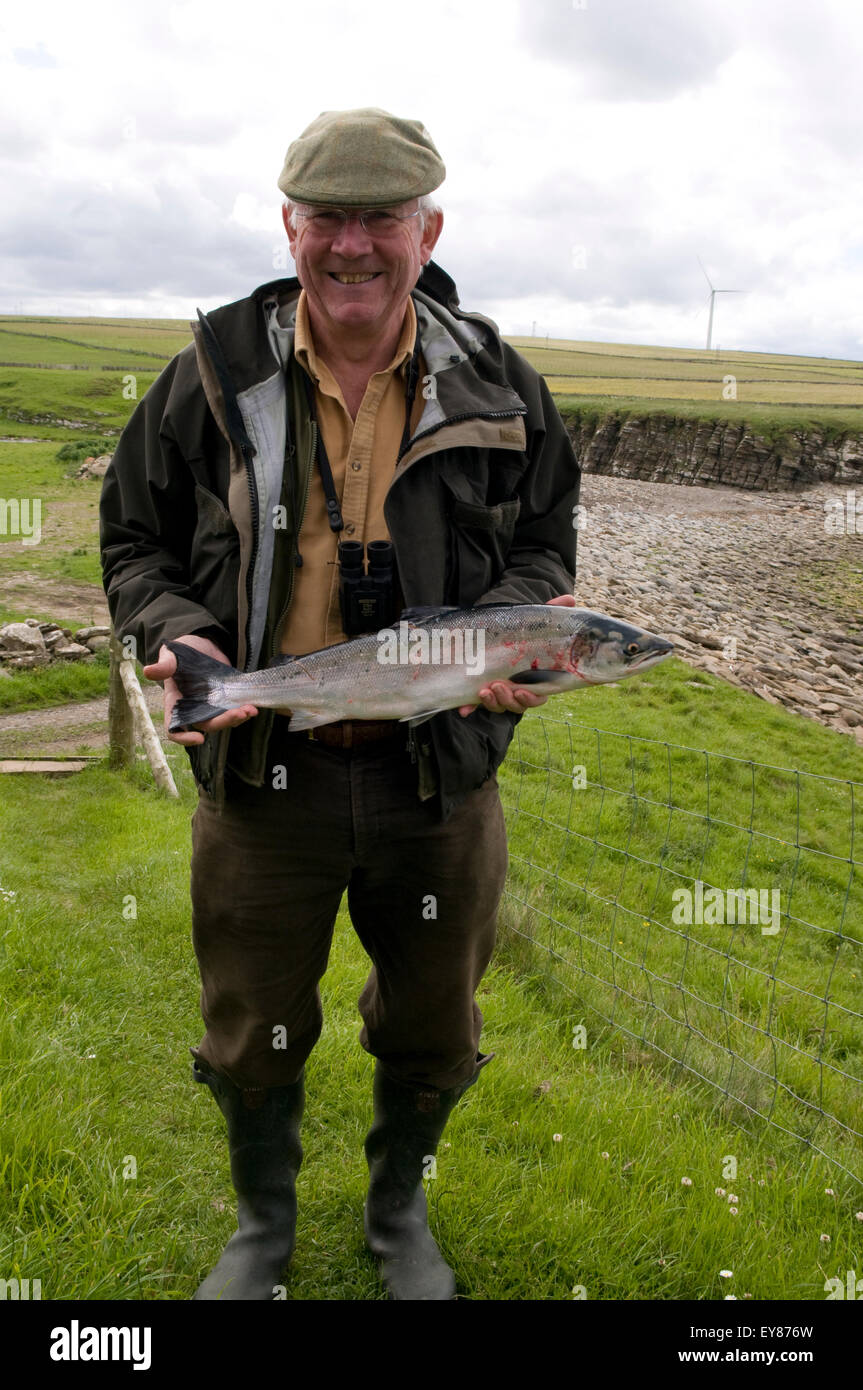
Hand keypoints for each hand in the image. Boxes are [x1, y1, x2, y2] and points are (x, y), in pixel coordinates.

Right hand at [142, 635, 258, 745]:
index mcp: (175, 702)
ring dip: (237, 718)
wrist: (201, 643)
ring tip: (251, 709)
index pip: (174, 727)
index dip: (184, 737)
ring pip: (223, 720)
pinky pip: (234, 711)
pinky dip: (243, 711)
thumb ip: (164, 665)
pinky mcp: (225, 699)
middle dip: (224, 722)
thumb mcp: (171, 654)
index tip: (199, 739)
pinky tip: (253, 705)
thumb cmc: (181, 650)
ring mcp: (211, 705)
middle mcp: (193, 708)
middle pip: (206, 725)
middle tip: (240, 713)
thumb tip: (148, 672)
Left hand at [458, 593, 576, 715]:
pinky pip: (475, 706)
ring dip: (493, 702)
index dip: (531, 698)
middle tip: (499, 686)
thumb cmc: (520, 632)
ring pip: (499, 706)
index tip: (522, 690)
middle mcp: (517, 690)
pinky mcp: (480, 693)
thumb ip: (551, 612)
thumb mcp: (533, 622)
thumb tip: (571, 599)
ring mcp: (499, 693)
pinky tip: (463, 711)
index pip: (537, 696)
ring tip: (485, 690)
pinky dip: (470, 709)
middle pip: (516, 705)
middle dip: (508, 699)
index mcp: (534, 679)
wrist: (494, 633)